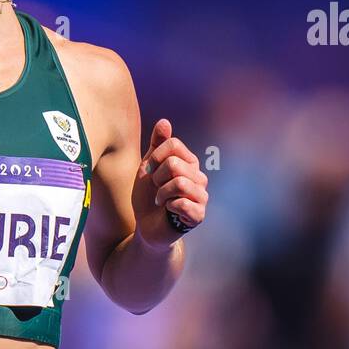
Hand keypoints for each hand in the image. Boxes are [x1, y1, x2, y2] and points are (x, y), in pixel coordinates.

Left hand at [131, 118, 207, 248]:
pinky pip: (181, 202)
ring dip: (161, 193)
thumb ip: (156, 145)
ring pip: (179, 182)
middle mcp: (199, 177)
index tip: (150, 171)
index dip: (154, 157)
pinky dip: (167, 206)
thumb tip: (164, 122)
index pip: (173, 144)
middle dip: (157, 177)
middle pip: (174, 163)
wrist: (147, 227)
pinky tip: (168, 210)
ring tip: (161, 200)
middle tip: (156, 188)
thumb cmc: (148, 196)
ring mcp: (201, 196)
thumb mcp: (148, 168)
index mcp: (189, 163)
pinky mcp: (198, 214)